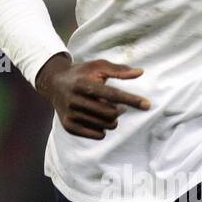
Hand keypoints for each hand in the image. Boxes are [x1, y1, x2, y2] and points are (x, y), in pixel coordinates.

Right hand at [35, 53, 150, 138]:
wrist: (54, 84)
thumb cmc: (82, 74)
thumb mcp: (98, 66)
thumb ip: (119, 70)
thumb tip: (141, 72)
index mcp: (83, 84)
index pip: (112, 95)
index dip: (131, 100)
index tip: (147, 104)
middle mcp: (74, 100)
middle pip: (110, 113)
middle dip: (121, 110)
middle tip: (120, 106)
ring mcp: (71, 115)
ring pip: (105, 126)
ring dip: (113, 120)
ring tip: (109, 112)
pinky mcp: (69, 127)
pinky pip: (97, 135)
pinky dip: (103, 129)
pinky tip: (99, 120)